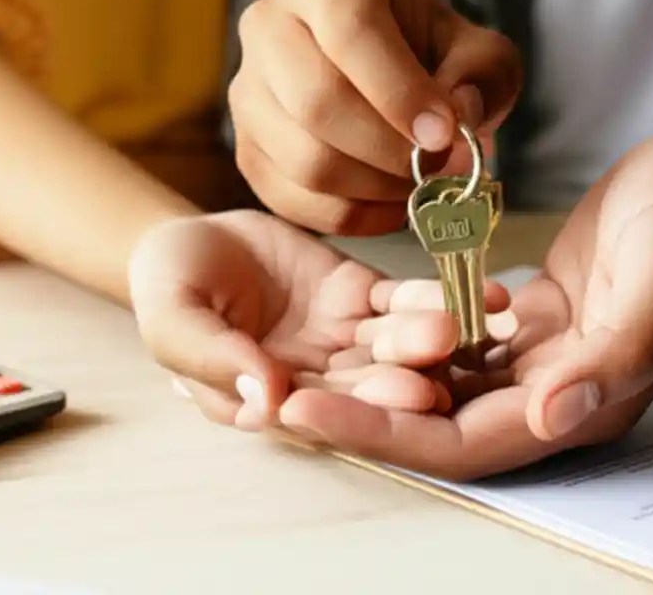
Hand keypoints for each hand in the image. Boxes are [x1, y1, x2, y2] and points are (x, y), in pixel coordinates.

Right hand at [127, 209, 517, 429]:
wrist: (189, 237)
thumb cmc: (168, 284)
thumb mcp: (172, 318)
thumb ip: (213, 356)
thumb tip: (266, 399)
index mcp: (267, 403)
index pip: (319, 414)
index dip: (363, 408)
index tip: (405, 397)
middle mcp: (316, 381)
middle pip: (367, 387)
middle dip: (406, 379)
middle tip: (444, 368)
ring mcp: (343, 340)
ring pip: (393, 345)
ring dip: (427, 339)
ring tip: (460, 323)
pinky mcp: (362, 295)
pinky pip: (403, 298)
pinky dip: (439, 295)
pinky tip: (484, 293)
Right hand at [229, 0, 522, 235]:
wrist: (389, 81)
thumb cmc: (432, 58)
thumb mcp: (477, 51)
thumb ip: (483, 75)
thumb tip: (458, 115)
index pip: (352, 33)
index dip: (400, 92)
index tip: (444, 134)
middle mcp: (271, 27)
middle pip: (316, 101)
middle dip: (389, 150)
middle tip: (440, 168)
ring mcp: (248, 92)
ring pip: (304, 160)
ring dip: (376, 187)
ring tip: (421, 185)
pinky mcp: (246, 149)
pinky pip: (293, 200)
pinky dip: (353, 216)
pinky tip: (392, 204)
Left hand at [277, 127, 652, 479]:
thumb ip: (615, 354)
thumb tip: (553, 415)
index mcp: (582, 399)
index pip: (462, 443)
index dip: (380, 434)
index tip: (304, 410)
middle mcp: (555, 391)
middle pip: (437, 424)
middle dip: (356, 414)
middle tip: (274, 392)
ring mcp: (541, 356)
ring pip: (439, 386)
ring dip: (374, 378)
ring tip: (301, 360)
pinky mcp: (530, 319)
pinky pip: (456, 342)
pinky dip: (408, 338)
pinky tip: (359, 322)